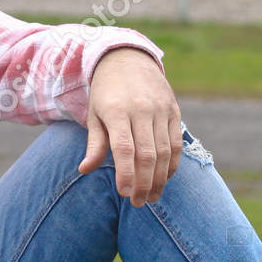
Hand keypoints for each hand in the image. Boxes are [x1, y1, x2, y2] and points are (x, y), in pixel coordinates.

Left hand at [76, 48, 182, 206]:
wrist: (128, 59)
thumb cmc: (106, 93)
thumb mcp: (95, 114)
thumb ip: (95, 143)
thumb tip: (85, 170)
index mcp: (117, 111)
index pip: (124, 148)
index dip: (126, 174)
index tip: (124, 194)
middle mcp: (141, 109)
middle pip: (147, 154)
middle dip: (143, 183)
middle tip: (137, 203)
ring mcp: (161, 109)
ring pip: (164, 152)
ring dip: (160, 179)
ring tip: (151, 197)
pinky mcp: (173, 111)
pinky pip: (176, 143)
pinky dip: (172, 164)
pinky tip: (164, 179)